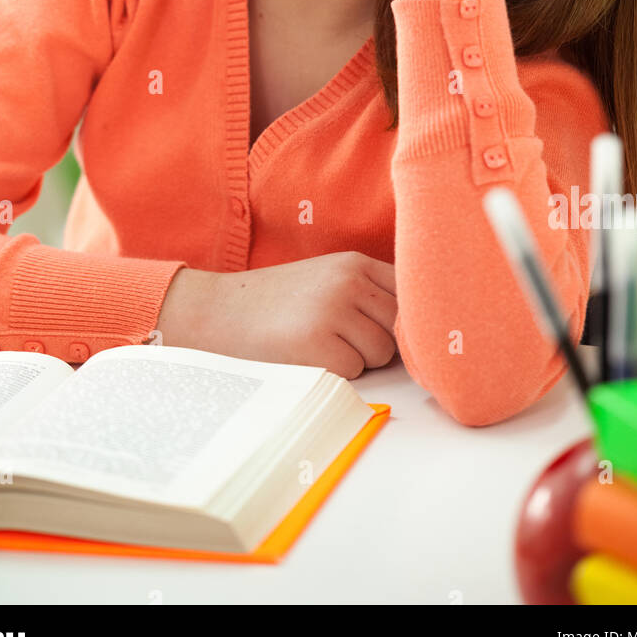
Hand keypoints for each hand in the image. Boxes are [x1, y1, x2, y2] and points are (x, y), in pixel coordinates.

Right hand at [156, 253, 397, 378]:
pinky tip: (308, 358)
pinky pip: (355, 371)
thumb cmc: (274, 303)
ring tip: (321, 346)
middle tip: (344, 342)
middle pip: (401, 327)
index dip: (408, 320)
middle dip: (381, 343)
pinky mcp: (317, 343)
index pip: (411, 292)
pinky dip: (337, 373)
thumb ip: (368, 292)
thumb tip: (419, 328)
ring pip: (382, 353)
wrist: (217, 311)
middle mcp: (349, 281)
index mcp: (354, 263)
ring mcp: (334, 310)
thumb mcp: (325, 279)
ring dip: (359, 360)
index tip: (395, 333)